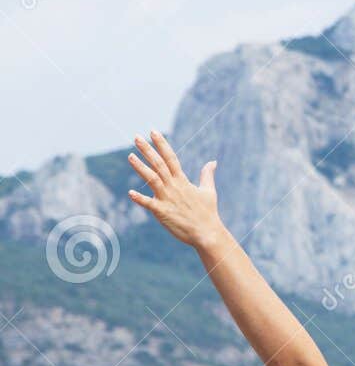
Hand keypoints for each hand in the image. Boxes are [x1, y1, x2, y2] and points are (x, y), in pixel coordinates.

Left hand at [127, 132, 224, 249]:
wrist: (207, 233)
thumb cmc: (208, 213)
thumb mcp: (209, 191)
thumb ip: (207, 175)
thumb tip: (213, 162)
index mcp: (183, 181)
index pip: (171, 158)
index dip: (162, 144)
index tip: (153, 132)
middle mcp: (174, 186)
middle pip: (159, 164)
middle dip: (148, 150)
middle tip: (136, 137)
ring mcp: (167, 198)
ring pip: (152, 178)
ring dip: (141, 167)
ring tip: (130, 156)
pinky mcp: (162, 212)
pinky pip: (149, 204)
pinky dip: (140, 199)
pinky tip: (130, 193)